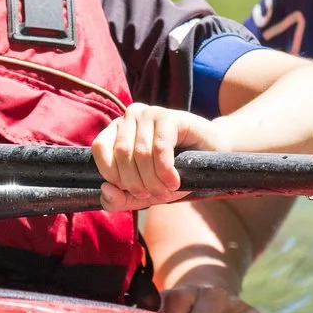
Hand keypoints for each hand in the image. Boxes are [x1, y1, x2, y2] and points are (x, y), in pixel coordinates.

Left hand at [92, 103, 224, 211]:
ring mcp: (150, 113)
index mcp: (117, 129)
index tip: (135, 190)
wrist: (211, 159)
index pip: (100, 150)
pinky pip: (160, 148)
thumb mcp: (144, 192)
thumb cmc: (173, 173)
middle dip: (137, 183)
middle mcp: (130, 116)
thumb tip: (105, 190)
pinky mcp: (170, 117)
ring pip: (140, 153)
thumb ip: (120, 198)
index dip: (115, 175)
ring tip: (167, 189)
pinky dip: (165, 171)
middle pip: (122, 154)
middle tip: (155, 194)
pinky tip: (175, 180)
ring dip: (154, 180)